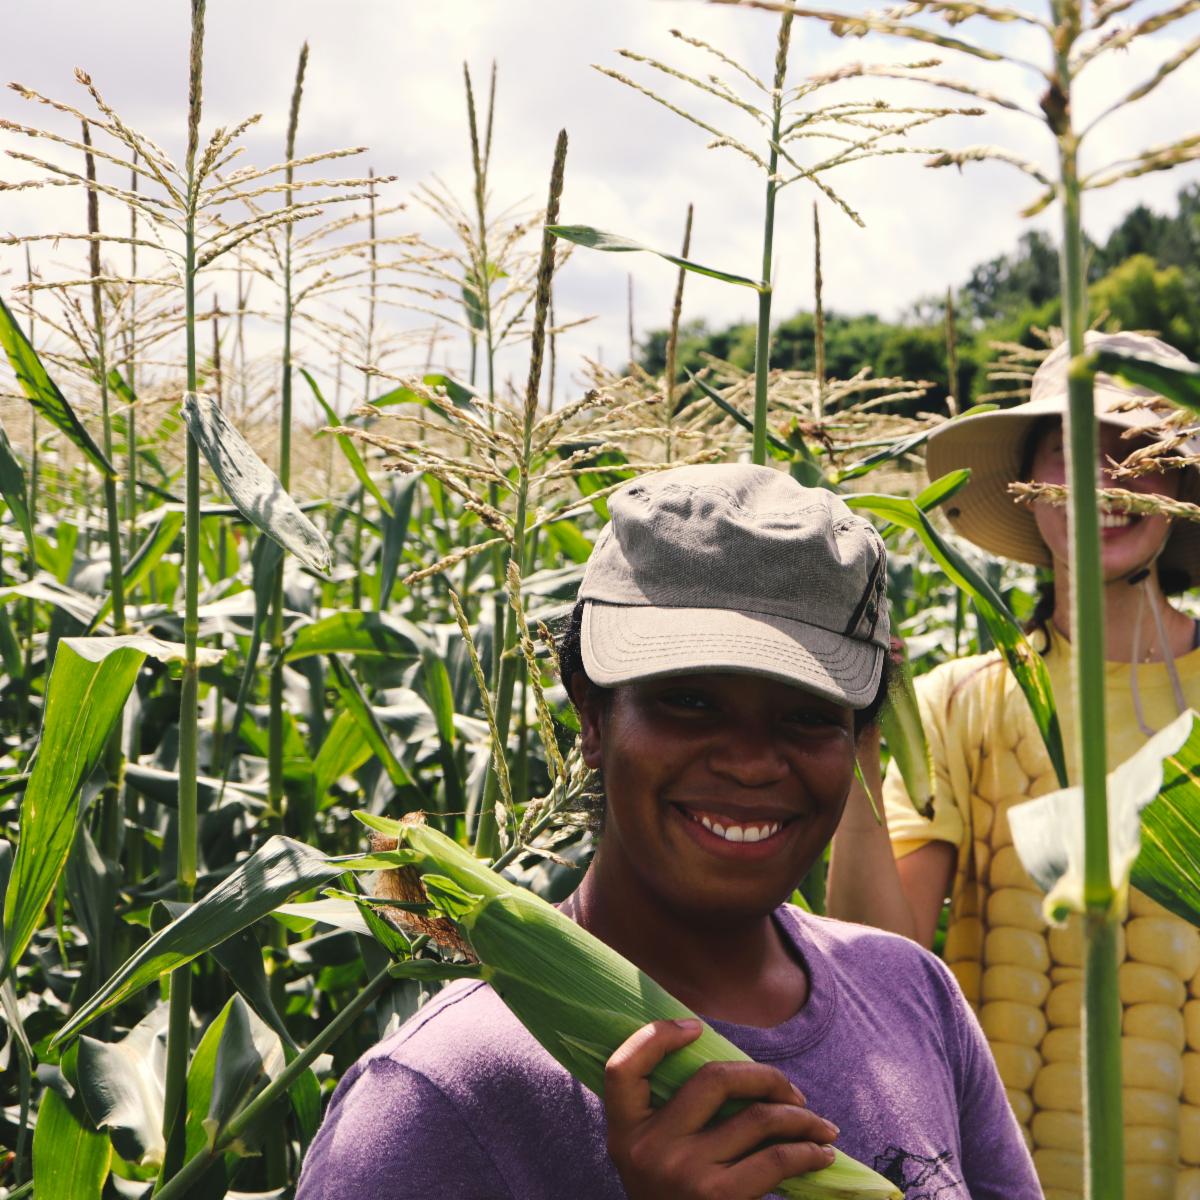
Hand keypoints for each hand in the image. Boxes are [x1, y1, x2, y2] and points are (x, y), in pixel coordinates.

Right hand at [604, 1019, 838, 1199]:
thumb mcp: (653, 1163)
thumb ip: (671, 1121)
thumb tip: (736, 1076)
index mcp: (624, 1135)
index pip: (622, 1068)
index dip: (655, 1037)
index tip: (694, 1027)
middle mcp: (649, 1150)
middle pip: (713, 1080)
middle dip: (765, 1076)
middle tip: (792, 1090)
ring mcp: (683, 1173)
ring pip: (757, 1117)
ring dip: (800, 1116)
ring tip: (820, 1124)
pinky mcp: (719, 1198)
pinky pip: (776, 1158)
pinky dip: (807, 1150)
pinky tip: (821, 1153)